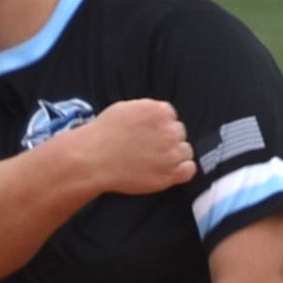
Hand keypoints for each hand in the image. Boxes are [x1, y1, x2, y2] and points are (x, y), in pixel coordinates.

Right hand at [66, 99, 196, 196]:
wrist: (93, 160)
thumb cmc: (103, 134)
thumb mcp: (124, 109)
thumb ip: (146, 111)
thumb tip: (155, 116)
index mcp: (159, 111)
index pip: (170, 116)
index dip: (159, 126)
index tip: (149, 134)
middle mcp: (169, 130)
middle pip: (179, 133)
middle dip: (167, 139)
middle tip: (149, 148)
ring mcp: (171, 153)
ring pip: (185, 151)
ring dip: (175, 155)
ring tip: (156, 161)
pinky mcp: (169, 174)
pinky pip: (189, 170)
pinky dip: (182, 170)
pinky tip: (170, 171)